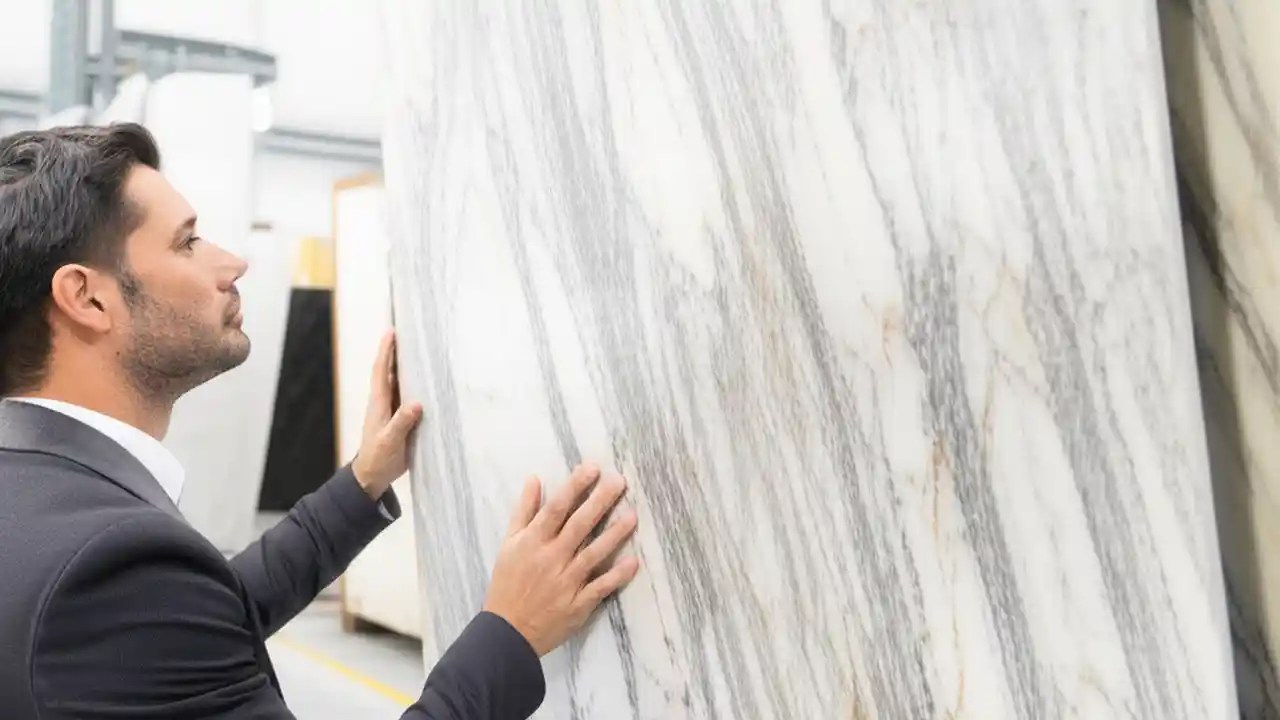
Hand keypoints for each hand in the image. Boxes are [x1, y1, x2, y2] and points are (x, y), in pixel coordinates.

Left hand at [352, 329, 423, 499]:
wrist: (372, 476)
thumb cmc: (378, 458)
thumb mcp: (390, 441)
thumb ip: (401, 423)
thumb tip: (416, 403)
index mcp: (379, 404)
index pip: (381, 371)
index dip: (385, 352)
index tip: (391, 332)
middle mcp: (385, 402)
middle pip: (389, 372)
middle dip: (395, 352)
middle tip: (407, 334)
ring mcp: (392, 410)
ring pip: (398, 383)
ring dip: (405, 366)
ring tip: (418, 351)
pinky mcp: (399, 419)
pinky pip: (407, 396)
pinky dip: (414, 385)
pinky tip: (425, 381)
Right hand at [483, 464, 639, 655]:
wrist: (507, 631)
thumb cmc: (508, 583)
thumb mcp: (509, 544)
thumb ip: (524, 511)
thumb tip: (534, 479)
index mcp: (533, 542)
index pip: (557, 508)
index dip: (575, 486)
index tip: (592, 468)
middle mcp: (551, 558)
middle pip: (579, 525)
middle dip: (600, 501)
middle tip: (619, 481)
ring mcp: (566, 582)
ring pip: (594, 553)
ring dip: (614, 534)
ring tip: (633, 514)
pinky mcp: (578, 603)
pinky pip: (601, 586)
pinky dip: (617, 575)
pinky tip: (634, 561)